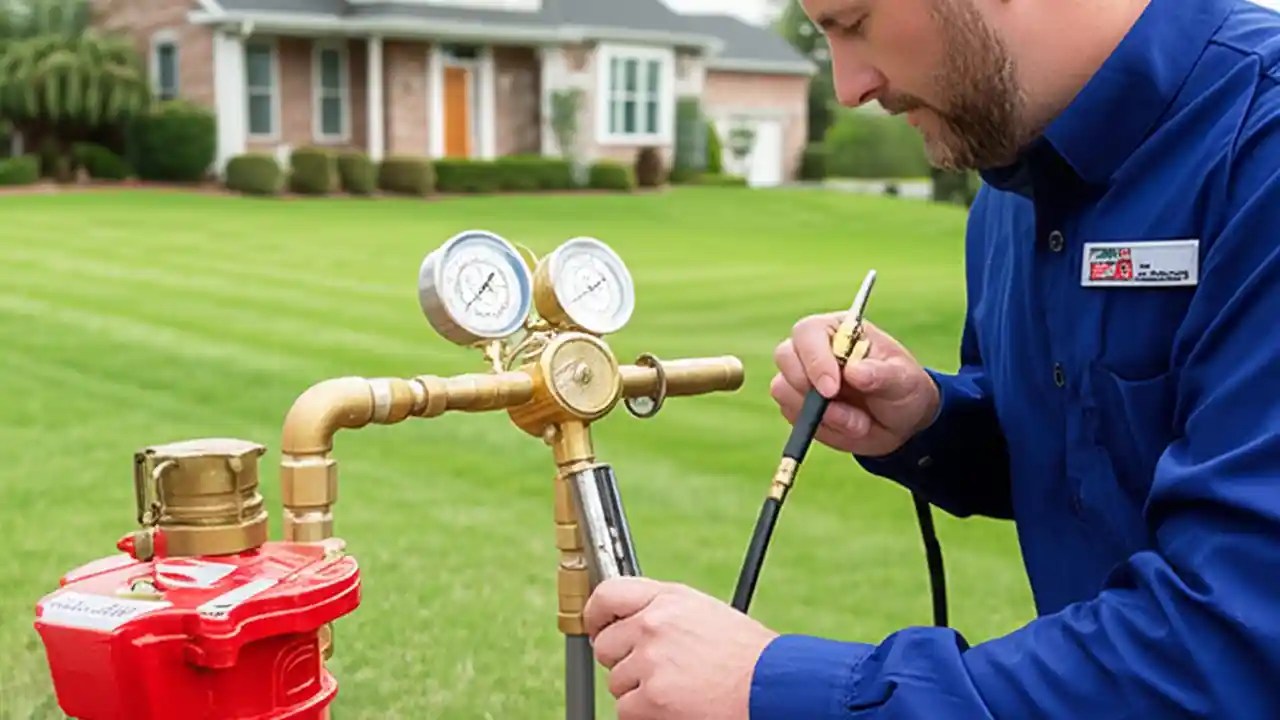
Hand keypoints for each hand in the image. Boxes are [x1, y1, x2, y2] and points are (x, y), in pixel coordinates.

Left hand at [583, 577, 778, 719]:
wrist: (770, 687)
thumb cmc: (745, 655)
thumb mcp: (704, 612)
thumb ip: (664, 610)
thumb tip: (629, 618)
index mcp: (667, 599)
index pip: (608, 595)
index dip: (596, 615)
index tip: (597, 627)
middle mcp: (653, 624)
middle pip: (605, 645)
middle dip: (623, 661)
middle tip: (654, 670)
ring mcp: (650, 661)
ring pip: (617, 682)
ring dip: (639, 691)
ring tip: (678, 688)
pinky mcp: (650, 698)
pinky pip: (626, 709)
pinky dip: (645, 714)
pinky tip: (675, 706)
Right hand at [771, 313, 939, 455]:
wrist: (902, 424)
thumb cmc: (903, 389)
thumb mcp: (904, 379)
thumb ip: (881, 374)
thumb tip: (853, 372)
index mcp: (838, 329)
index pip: (809, 332)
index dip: (814, 359)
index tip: (831, 389)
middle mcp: (813, 349)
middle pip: (785, 356)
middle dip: (805, 386)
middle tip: (835, 406)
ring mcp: (801, 377)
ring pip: (783, 390)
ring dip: (820, 414)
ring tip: (858, 422)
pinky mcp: (797, 405)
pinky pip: (793, 417)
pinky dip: (821, 427)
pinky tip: (848, 426)